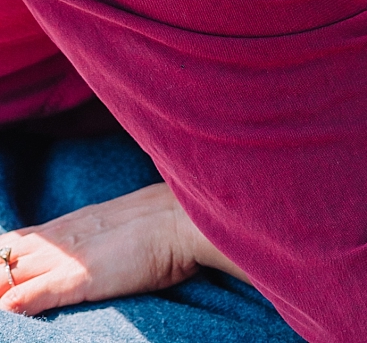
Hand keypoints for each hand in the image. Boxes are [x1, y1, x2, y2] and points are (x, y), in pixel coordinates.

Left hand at [0, 183, 245, 315]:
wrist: (183, 218)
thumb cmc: (163, 223)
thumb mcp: (118, 225)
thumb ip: (95, 237)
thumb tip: (91, 251)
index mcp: (70, 226)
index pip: (16, 243)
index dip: (3, 258)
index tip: (1, 267)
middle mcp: (60, 240)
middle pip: (6, 257)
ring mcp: (67, 258)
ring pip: (11, 273)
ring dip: (0, 284)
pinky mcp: (79, 278)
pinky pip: (37, 293)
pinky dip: (18, 303)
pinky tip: (7, 312)